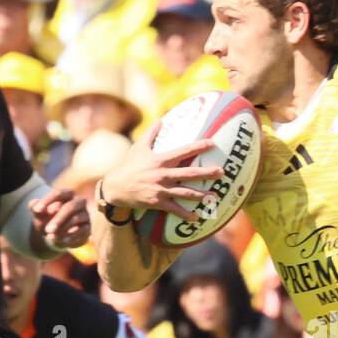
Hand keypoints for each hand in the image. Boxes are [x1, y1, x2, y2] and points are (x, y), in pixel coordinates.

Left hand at [31, 187, 89, 248]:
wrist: (56, 236)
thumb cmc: (47, 220)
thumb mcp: (39, 215)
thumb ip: (35, 208)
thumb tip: (33, 205)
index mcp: (67, 194)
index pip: (59, 193)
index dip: (48, 200)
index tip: (36, 211)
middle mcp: (79, 202)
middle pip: (70, 207)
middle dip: (58, 219)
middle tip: (47, 230)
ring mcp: (85, 215)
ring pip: (76, 219)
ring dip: (63, 229)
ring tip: (50, 237)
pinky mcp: (88, 228)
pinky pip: (82, 231)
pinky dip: (71, 237)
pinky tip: (61, 241)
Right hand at [100, 122, 224, 219]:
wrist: (116, 186)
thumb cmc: (129, 165)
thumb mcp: (139, 147)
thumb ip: (152, 133)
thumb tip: (161, 118)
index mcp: (161, 160)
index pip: (183, 151)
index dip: (198, 147)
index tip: (212, 143)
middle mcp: (163, 174)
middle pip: (189, 174)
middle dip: (207, 173)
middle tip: (222, 172)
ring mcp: (161, 189)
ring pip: (185, 193)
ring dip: (201, 196)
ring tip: (215, 197)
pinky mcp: (157, 202)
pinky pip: (174, 209)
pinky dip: (186, 215)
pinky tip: (197, 218)